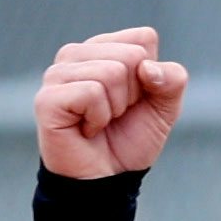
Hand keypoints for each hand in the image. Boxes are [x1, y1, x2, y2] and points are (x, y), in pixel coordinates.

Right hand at [37, 28, 187, 180]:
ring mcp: (58, 73)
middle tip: (116, 115)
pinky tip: (86, 129)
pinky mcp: (48, 97)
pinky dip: (99, 118)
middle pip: (131, 55)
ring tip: (100, 122)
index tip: (134, 100)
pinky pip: (92, 92)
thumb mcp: (163, 110)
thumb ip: (172, 80)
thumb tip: (147, 68)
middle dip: (134, 94)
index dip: (150, 76)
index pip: (144, 39)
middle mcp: (76, 54)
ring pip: (112, 72)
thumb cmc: (129, 142)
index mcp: (102, 48)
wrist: (107, 182)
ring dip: (116, 108)